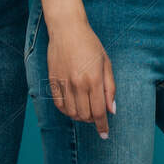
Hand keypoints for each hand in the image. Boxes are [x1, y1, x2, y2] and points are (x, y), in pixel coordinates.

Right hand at [46, 21, 115, 138]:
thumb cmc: (90, 44)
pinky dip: (67, 110)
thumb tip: (111, 110)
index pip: (99, 112)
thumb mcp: (106, 63)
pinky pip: (59, 105)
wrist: (67, 29)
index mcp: (94, 79)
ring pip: (71, 113)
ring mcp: (63, 83)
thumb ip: (110, 88)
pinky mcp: (53, 81)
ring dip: (80, 116)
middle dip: (92, 120)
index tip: (104, 134)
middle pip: (85, 115)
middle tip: (96, 115)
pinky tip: (72, 106)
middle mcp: (78, 84)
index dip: (102, 126)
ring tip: (85, 109)